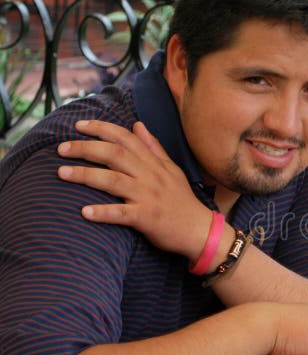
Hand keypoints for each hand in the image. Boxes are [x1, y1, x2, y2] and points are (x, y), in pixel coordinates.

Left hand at [57, 120, 210, 260]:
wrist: (199, 229)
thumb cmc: (182, 200)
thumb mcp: (171, 169)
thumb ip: (153, 147)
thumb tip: (138, 125)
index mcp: (153, 163)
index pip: (125, 138)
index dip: (101, 128)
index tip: (78, 125)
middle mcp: (150, 176)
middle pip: (114, 154)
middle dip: (85, 148)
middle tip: (61, 148)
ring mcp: (148, 196)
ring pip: (113, 180)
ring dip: (86, 175)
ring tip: (62, 173)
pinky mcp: (147, 218)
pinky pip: (122, 213)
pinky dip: (103, 212)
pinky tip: (85, 212)